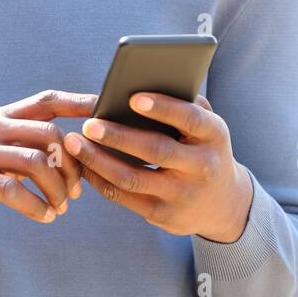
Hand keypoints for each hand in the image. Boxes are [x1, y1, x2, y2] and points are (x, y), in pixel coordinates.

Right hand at [0, 90, 95, 234]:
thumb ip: (26, 147)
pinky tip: (44, 217)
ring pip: (35, 161)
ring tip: (61, 207)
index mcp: (0, 117)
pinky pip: (11, 189)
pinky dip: (35, 206)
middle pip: (48, 133)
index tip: (106, 107)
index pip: (46, 101)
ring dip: (57, 189)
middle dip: (72, 164)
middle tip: (78, 190)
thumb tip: (76, 154)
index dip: (78, 102)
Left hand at [62, 93, 253, 241]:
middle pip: (157, 150)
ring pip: (133, 178)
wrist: (223, 203)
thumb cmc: (202, 147)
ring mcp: (183, 194)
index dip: (163, 108)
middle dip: (119, 137)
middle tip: (89, 124)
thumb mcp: (205, 126)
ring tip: (75, 143)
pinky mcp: (163, 215)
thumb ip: (183, 103)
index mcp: (215, 136)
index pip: (190, 119)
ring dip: (99, 161)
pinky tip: (83, 165)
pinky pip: (124, 197)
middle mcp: (203, 167)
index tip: (132, 97)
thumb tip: (142, 81)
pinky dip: (100, 180)